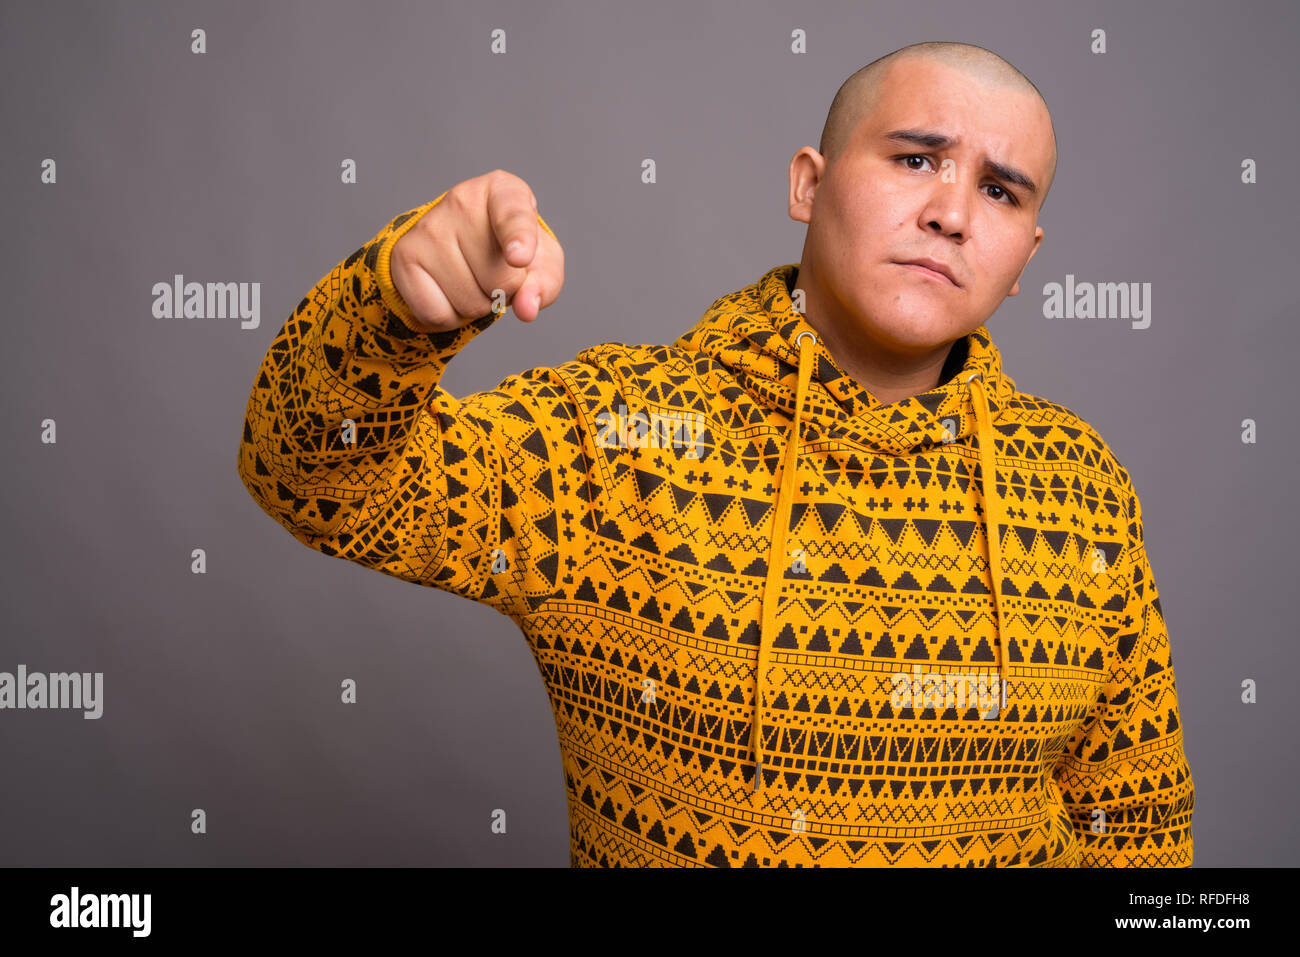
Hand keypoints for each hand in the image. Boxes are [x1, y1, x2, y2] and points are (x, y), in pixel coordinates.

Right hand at [390, 169, 564, 330]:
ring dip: (479, 305)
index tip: (520, 258)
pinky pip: (437, 313)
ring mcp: (428, 227)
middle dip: (505, 292)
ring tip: (473, 279)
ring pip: (469, 302)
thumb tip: (527, 309)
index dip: (518, 239)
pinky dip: (450, 317)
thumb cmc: (507, 251)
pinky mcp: (404, 256)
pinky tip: (449, 292)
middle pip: (499, 279)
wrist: (457, 248)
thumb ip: (545, 284)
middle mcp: (461, 200)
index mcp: (503, 190)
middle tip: (495, 273)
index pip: (513, 215)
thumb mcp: (541, 262)